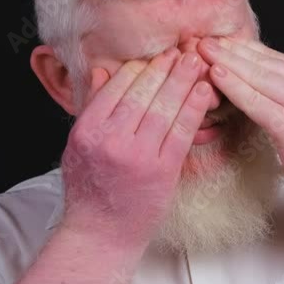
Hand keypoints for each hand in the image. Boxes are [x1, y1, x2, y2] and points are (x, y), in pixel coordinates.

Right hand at [58, 49, 211, 245]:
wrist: (101, 234)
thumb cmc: (90, 190)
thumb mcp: (78, 146)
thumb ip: (92, 108)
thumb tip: (104, 71)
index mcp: (87, 132)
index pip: (116, 88)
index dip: (139, 68)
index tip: (156, 55)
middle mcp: (111, 141)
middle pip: (142, 94)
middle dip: (165, 68)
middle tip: (182, 49)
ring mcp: (138, 156)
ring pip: (163, 108)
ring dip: (183, 81)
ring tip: (197, 62)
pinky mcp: (162, 171)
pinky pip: (181, 132)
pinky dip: (194, 108)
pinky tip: (205, 92)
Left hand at [198, 37, 283, 205]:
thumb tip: (257, 83)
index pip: (271, 56)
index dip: (242, 47)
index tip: (218, 41)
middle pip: (261, 61)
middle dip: (229, 49)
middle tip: (201, 39)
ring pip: (256, 76)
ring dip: (226, 61)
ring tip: (201, 51)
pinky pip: (255, 101)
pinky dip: (233, 86)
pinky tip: (216, 76)